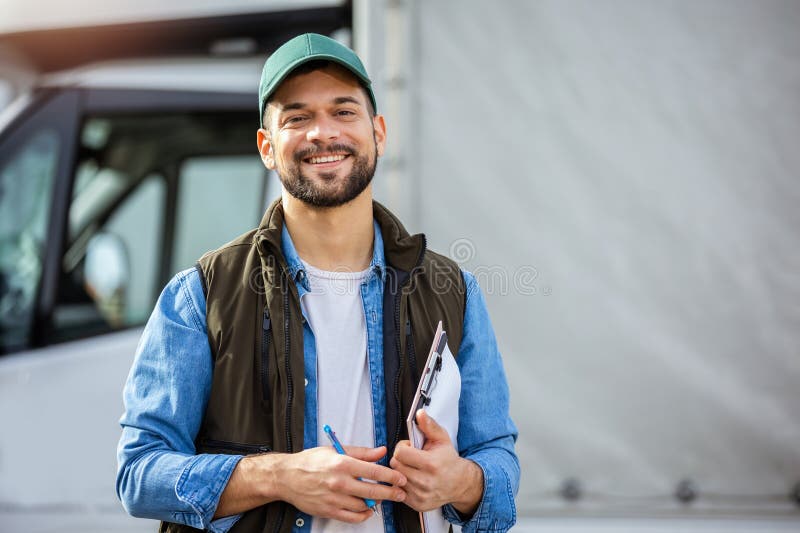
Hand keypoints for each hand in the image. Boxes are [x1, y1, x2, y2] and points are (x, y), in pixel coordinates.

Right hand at [276, 445, 406, 522]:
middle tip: (400, 493)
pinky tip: (367, 510)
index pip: (374, 471)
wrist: (287, 477)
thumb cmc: (309, 462)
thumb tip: (380, 451)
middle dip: (391, 493)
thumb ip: (361, 452)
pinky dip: (363, 515)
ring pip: (364, 505)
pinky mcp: (329, 510)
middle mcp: (339, 482)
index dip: (391, 476)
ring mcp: (334, 498)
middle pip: (372, 490)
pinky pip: (352, 517)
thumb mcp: (335, 449)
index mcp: (342, 464)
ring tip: (381, 498)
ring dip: (376, 503)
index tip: (400, 478)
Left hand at [390, 410, 483, 513]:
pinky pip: (398, 491)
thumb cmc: (449, 460)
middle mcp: (425, 481)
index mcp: (431, 464)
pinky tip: (412, 479)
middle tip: (411, 457)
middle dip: (400, 458)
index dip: (403, 447)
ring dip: (401, 471)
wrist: (460, 483)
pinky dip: (402, 484)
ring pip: (396, 478)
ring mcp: (421, 495)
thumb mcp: (442, 439)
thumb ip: (429, 425)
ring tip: (412, 468)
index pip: (401, 453)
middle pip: (395, 465)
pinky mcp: (417, 504)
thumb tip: (419, 413)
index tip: (410, 447)